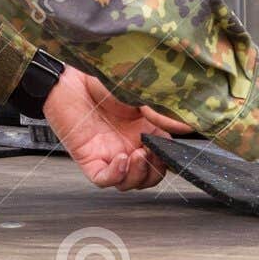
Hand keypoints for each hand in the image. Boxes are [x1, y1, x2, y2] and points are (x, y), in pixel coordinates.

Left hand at [44, 67, 169, 190]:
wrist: (72, 77)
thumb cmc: (104, 79)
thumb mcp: (142, 94)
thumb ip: (163, 113)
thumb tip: (186, 127)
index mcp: (146, 131)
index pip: (163, 158)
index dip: (168, 160)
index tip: (169, 150)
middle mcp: (129, 145)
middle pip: (148, 176)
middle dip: (154, 172)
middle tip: (152, 154)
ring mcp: (109, 154)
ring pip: (129, 183)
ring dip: (138, 175)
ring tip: (138, 155)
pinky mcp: (89, 158)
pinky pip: (104, 180)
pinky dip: (116, 175)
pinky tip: (121, 159)